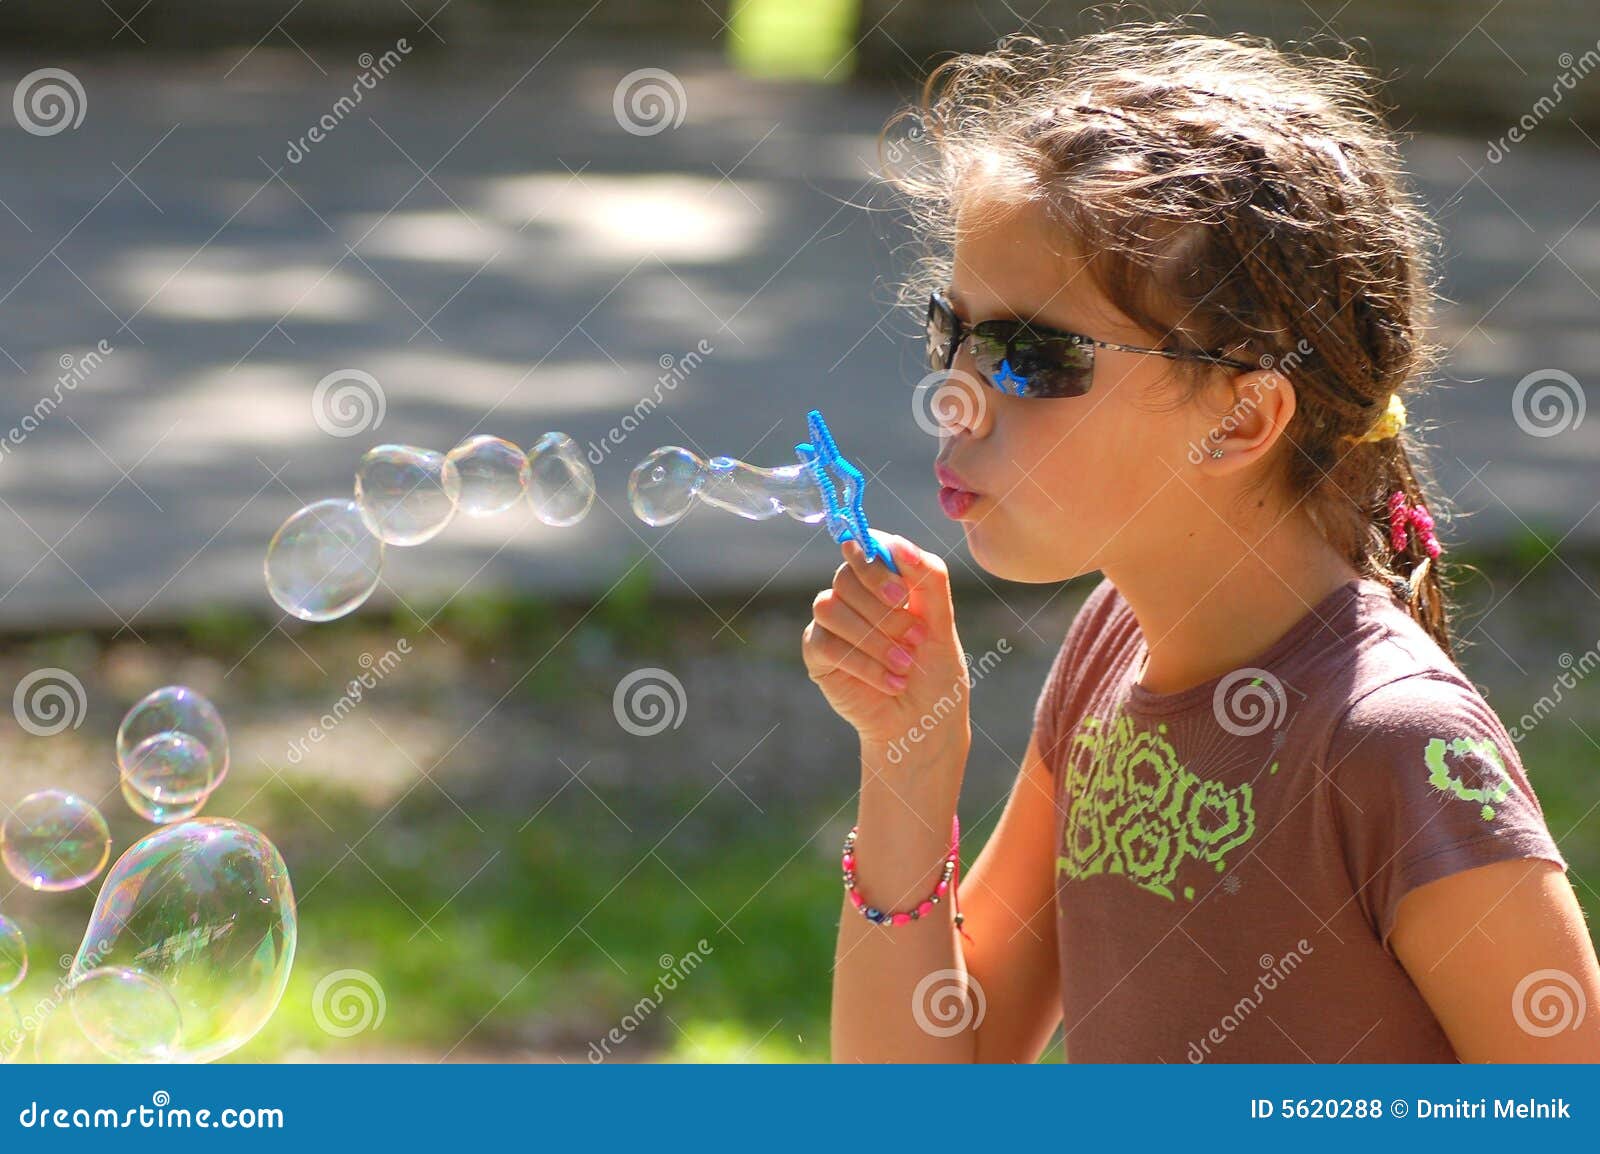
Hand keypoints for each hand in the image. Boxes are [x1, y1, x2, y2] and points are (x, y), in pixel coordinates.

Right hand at [802, 532, 970, 754]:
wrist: (924, 724)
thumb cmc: (934, 673)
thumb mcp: (941, 623)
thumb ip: (928, 578)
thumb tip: (898, 543)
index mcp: (882, 581)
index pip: (864, 549)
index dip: (876, 566)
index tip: (902, 594)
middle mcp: (852, 596)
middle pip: (845, 578)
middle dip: (883, 611)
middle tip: (916, 639)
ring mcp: (832, 623)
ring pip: (830, 608)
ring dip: (873, 638)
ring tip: (904, 665)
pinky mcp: (818, 654)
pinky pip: (826, 644)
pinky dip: (864, 664)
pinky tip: (891, 682)